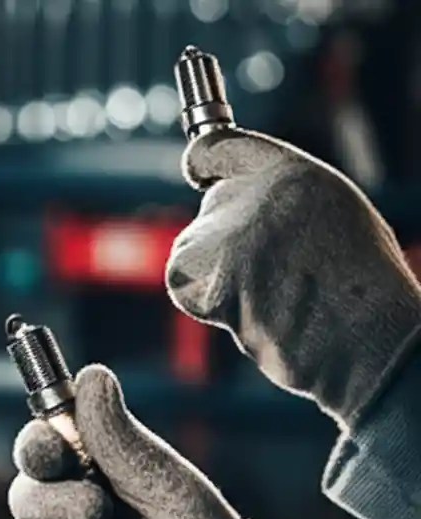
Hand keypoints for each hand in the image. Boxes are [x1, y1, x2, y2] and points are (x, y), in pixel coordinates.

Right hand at [2, 365, 272, 518]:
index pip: (34, 451)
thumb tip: (92, 374)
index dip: (37, 449)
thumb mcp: (164, 481)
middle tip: (108, 517)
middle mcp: (62, 517)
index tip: (58, 454)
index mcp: (84, 477)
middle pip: (20, 498)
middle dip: (63, 508)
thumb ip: (120, 436)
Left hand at [170, 129, 420, 424]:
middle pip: (211, 210)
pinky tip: (251, 313)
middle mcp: (258, 191)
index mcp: (295, 172)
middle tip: (265, 277)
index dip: (206, 161)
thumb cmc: (357, 289)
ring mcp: (232, 230)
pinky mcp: (210, 272)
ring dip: (214, 276)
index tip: (198, 170)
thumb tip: (230, 190)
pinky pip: (184, 286)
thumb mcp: (330, 218)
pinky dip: (206, 304)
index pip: (221, 147)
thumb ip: (279, 199)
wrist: (365, 340)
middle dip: (224, 243)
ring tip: (268, 298)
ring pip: (192, 248)